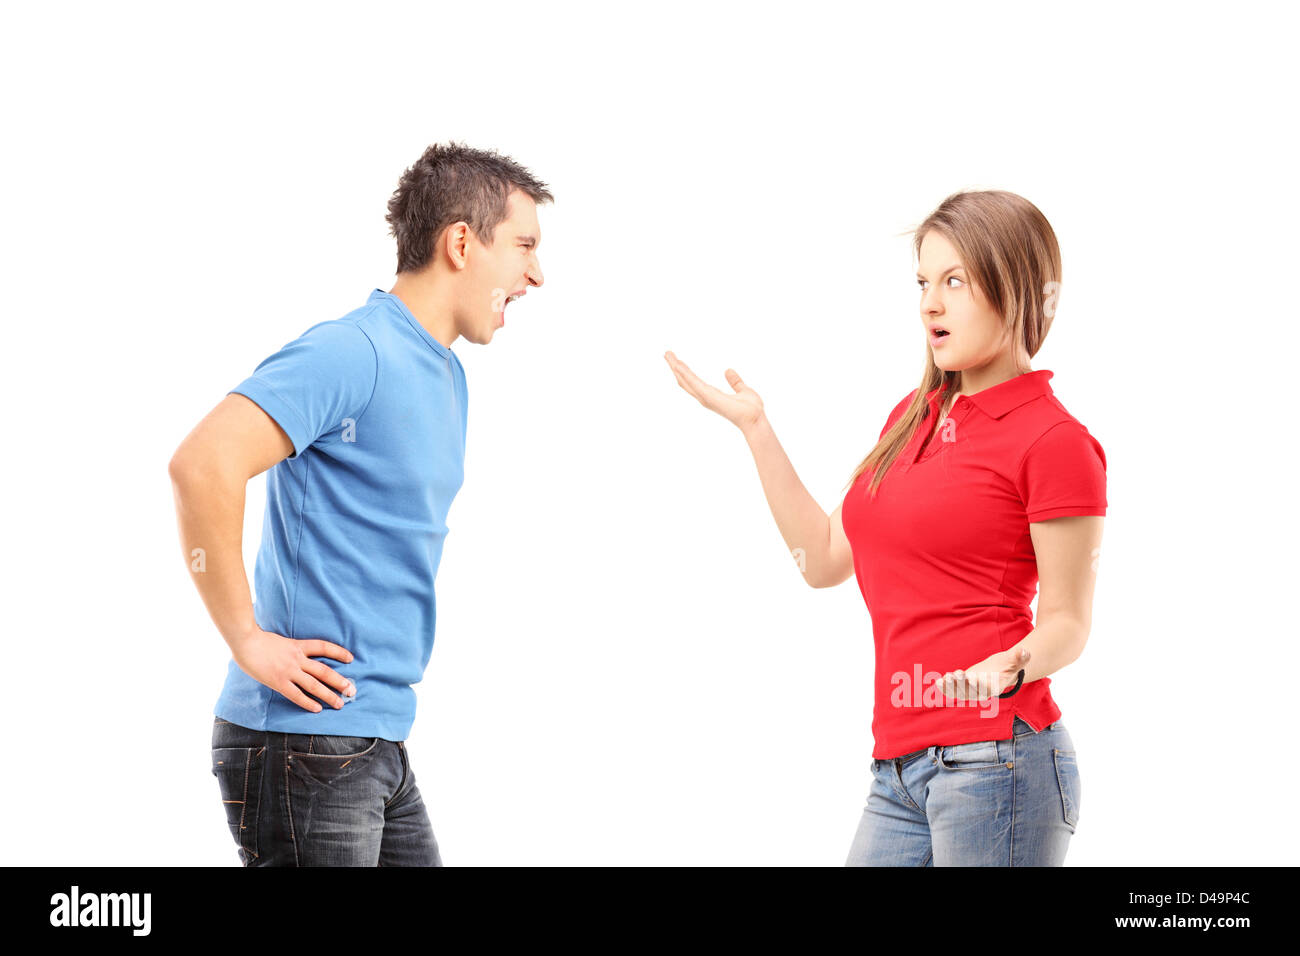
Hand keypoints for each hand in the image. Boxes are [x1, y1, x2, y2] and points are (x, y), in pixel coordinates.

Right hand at [230, 627, 356, 712]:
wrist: (245, 640)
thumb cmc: (257, 638)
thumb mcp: (278, 639)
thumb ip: (287, 648)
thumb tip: (291, 654)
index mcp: (298, 645)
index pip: (324, 647)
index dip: (338, 652)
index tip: (350, 658)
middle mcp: (297, 659)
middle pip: (324, 671)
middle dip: (339, 681)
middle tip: (352, 690)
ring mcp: (288, 671)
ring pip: (314, 685)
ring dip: (328, 695)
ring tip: (340, 703)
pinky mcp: (278, 682)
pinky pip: (296, 694)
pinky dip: (307, 702)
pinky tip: (317, 709)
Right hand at [664, 351, 764, 432]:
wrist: (756, 419)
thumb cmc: (751, 410)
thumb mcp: (743, 390)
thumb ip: (735, 382)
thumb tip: (728, 370)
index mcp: (711, 395)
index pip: (693, 381)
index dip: (683, 371)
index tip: (676, 360)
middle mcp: (705, 397)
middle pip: (685, 380)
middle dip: (675, 367)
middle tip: (666, 354)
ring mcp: (706, 397)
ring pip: (686, 380)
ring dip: (676, 367)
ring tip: (667, 355)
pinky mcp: (709, 397)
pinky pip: (694, 383)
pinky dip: (685, 373)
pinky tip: (678, 365)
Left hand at [938, 647, 1030, 700]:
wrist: (999, 672)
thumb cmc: (1007, 666)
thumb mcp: (1014, 661)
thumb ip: (1020, 658)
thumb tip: (1026, 651)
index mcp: (995, 687)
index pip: (987, 688)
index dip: (979, 683)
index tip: (972, 677)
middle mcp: (982, 693)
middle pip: (971, 691)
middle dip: (963, 684)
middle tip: (957, 674)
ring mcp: (972, 692)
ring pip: (960, 692)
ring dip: (951, 686)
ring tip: (944, 678)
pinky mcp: (963, 689)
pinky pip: (953, 691)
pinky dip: (946, 688)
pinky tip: (938, 682)